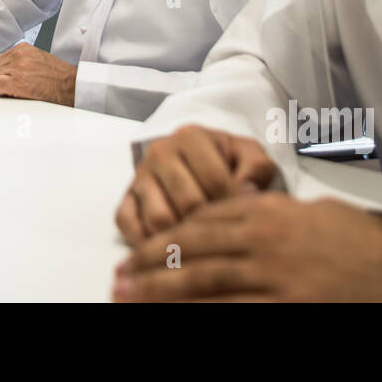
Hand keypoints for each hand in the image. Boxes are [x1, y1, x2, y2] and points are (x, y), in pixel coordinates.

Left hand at [0, 43, 76, 105]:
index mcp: (24, 48)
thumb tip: (6, 69)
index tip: (4, 78)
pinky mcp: (17, 81)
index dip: (1, 71)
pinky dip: (0, 92)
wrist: (72, 86)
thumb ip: (21, 61)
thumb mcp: (38, 60)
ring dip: (0, 86)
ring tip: (13, 91)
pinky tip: (12, 94)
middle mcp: (19, 55)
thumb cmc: (59, 77)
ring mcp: (17, 67)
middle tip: (8, 88)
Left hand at [113, 193, 381, 301]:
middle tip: (118, 277)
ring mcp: (274, 278)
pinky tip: (179, 318)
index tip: (135, 248)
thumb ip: (264, 213)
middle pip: (191, 253)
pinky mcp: (289, 308)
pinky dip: (201, 316)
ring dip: (161, 292)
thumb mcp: (306, 211)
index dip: (162, 237)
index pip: (198, 223)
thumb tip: (229, 214)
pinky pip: (233, 314)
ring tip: (131, 297)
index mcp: (266, 214)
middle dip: (148, 265)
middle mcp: (264, 242)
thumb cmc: (359, 239)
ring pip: (203, 284)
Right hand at [115, 125, 275, 243]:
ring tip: (199, 239)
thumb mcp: (248, 155)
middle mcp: (159, 152)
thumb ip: (257, 167)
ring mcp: (139, 177)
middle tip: (223, 230)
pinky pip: (129, 227)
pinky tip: (171, 244)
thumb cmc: (226, 161)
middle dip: (210, 223)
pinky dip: (149, 242)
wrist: (197, 161)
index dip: (235, 203)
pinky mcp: (125, 200)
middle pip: (187, 203)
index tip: (245, 215)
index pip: (214, 180)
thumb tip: (247, 190)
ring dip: (181, 236)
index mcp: (190, 136)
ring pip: (158, 219)